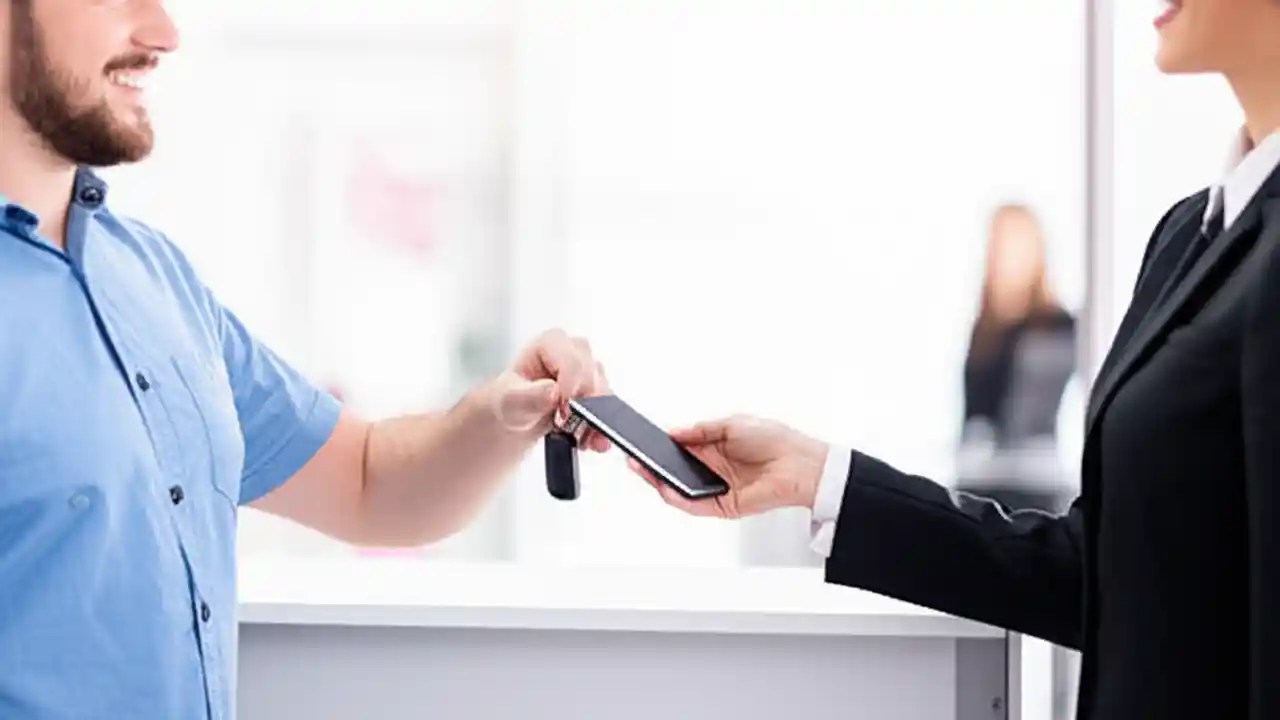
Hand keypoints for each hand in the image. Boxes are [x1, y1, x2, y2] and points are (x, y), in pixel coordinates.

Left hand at [487, 329, 612, 450]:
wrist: (518, 419)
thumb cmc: (512, 401)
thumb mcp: (511, 400)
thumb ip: (530, 396)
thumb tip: (553, 391)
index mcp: (552, 343)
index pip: (572, 359)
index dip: (571, 384)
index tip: (562, 407)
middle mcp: (574, 352)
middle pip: (592, 374)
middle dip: (582, 402)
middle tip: (566, 421)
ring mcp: (589, 372)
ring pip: (603, 392)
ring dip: (594, 418)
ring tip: (577, 435)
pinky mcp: (597, 393)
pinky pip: (608, 410)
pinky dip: (600, 428)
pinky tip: (590, 440)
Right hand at [627, 415, 826, 517]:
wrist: (799, 464)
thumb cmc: (774, 440)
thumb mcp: (731, 424)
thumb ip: (700, 430)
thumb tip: (673, 432)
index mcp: (715, 447)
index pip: (680, 450)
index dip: (661, 447)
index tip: (642, 442)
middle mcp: (714, 469)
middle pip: (675, 471)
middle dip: (653, 465)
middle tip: (634, 459)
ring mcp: (717, 488)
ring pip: (680, 489)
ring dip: (660, 481)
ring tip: (643, 470)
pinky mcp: (723, 506)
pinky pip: (694, 505)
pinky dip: (677, 498)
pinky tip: (665, 487)